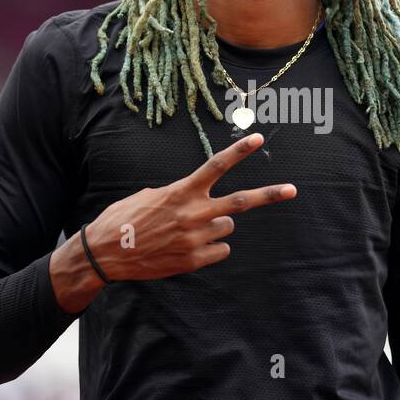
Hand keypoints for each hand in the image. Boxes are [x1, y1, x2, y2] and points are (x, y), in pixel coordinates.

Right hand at [79, 132, 295, 282]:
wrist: (107, 253)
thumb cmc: (125, 219)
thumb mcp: (150, 195)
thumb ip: (179, 194)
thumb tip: (196, 199)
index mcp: (182, 191)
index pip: (216, 165)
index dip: (239, 151)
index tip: (258, 138)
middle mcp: (193, 213)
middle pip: (241, 202)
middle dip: (270, 195)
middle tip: (292, 190)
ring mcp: (196, 238)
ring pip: (228, 227)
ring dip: (217, 226)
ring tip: (191, 229)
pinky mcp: (194, 260)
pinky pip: (221, 250)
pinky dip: (211, 247)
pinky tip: (189, 246)